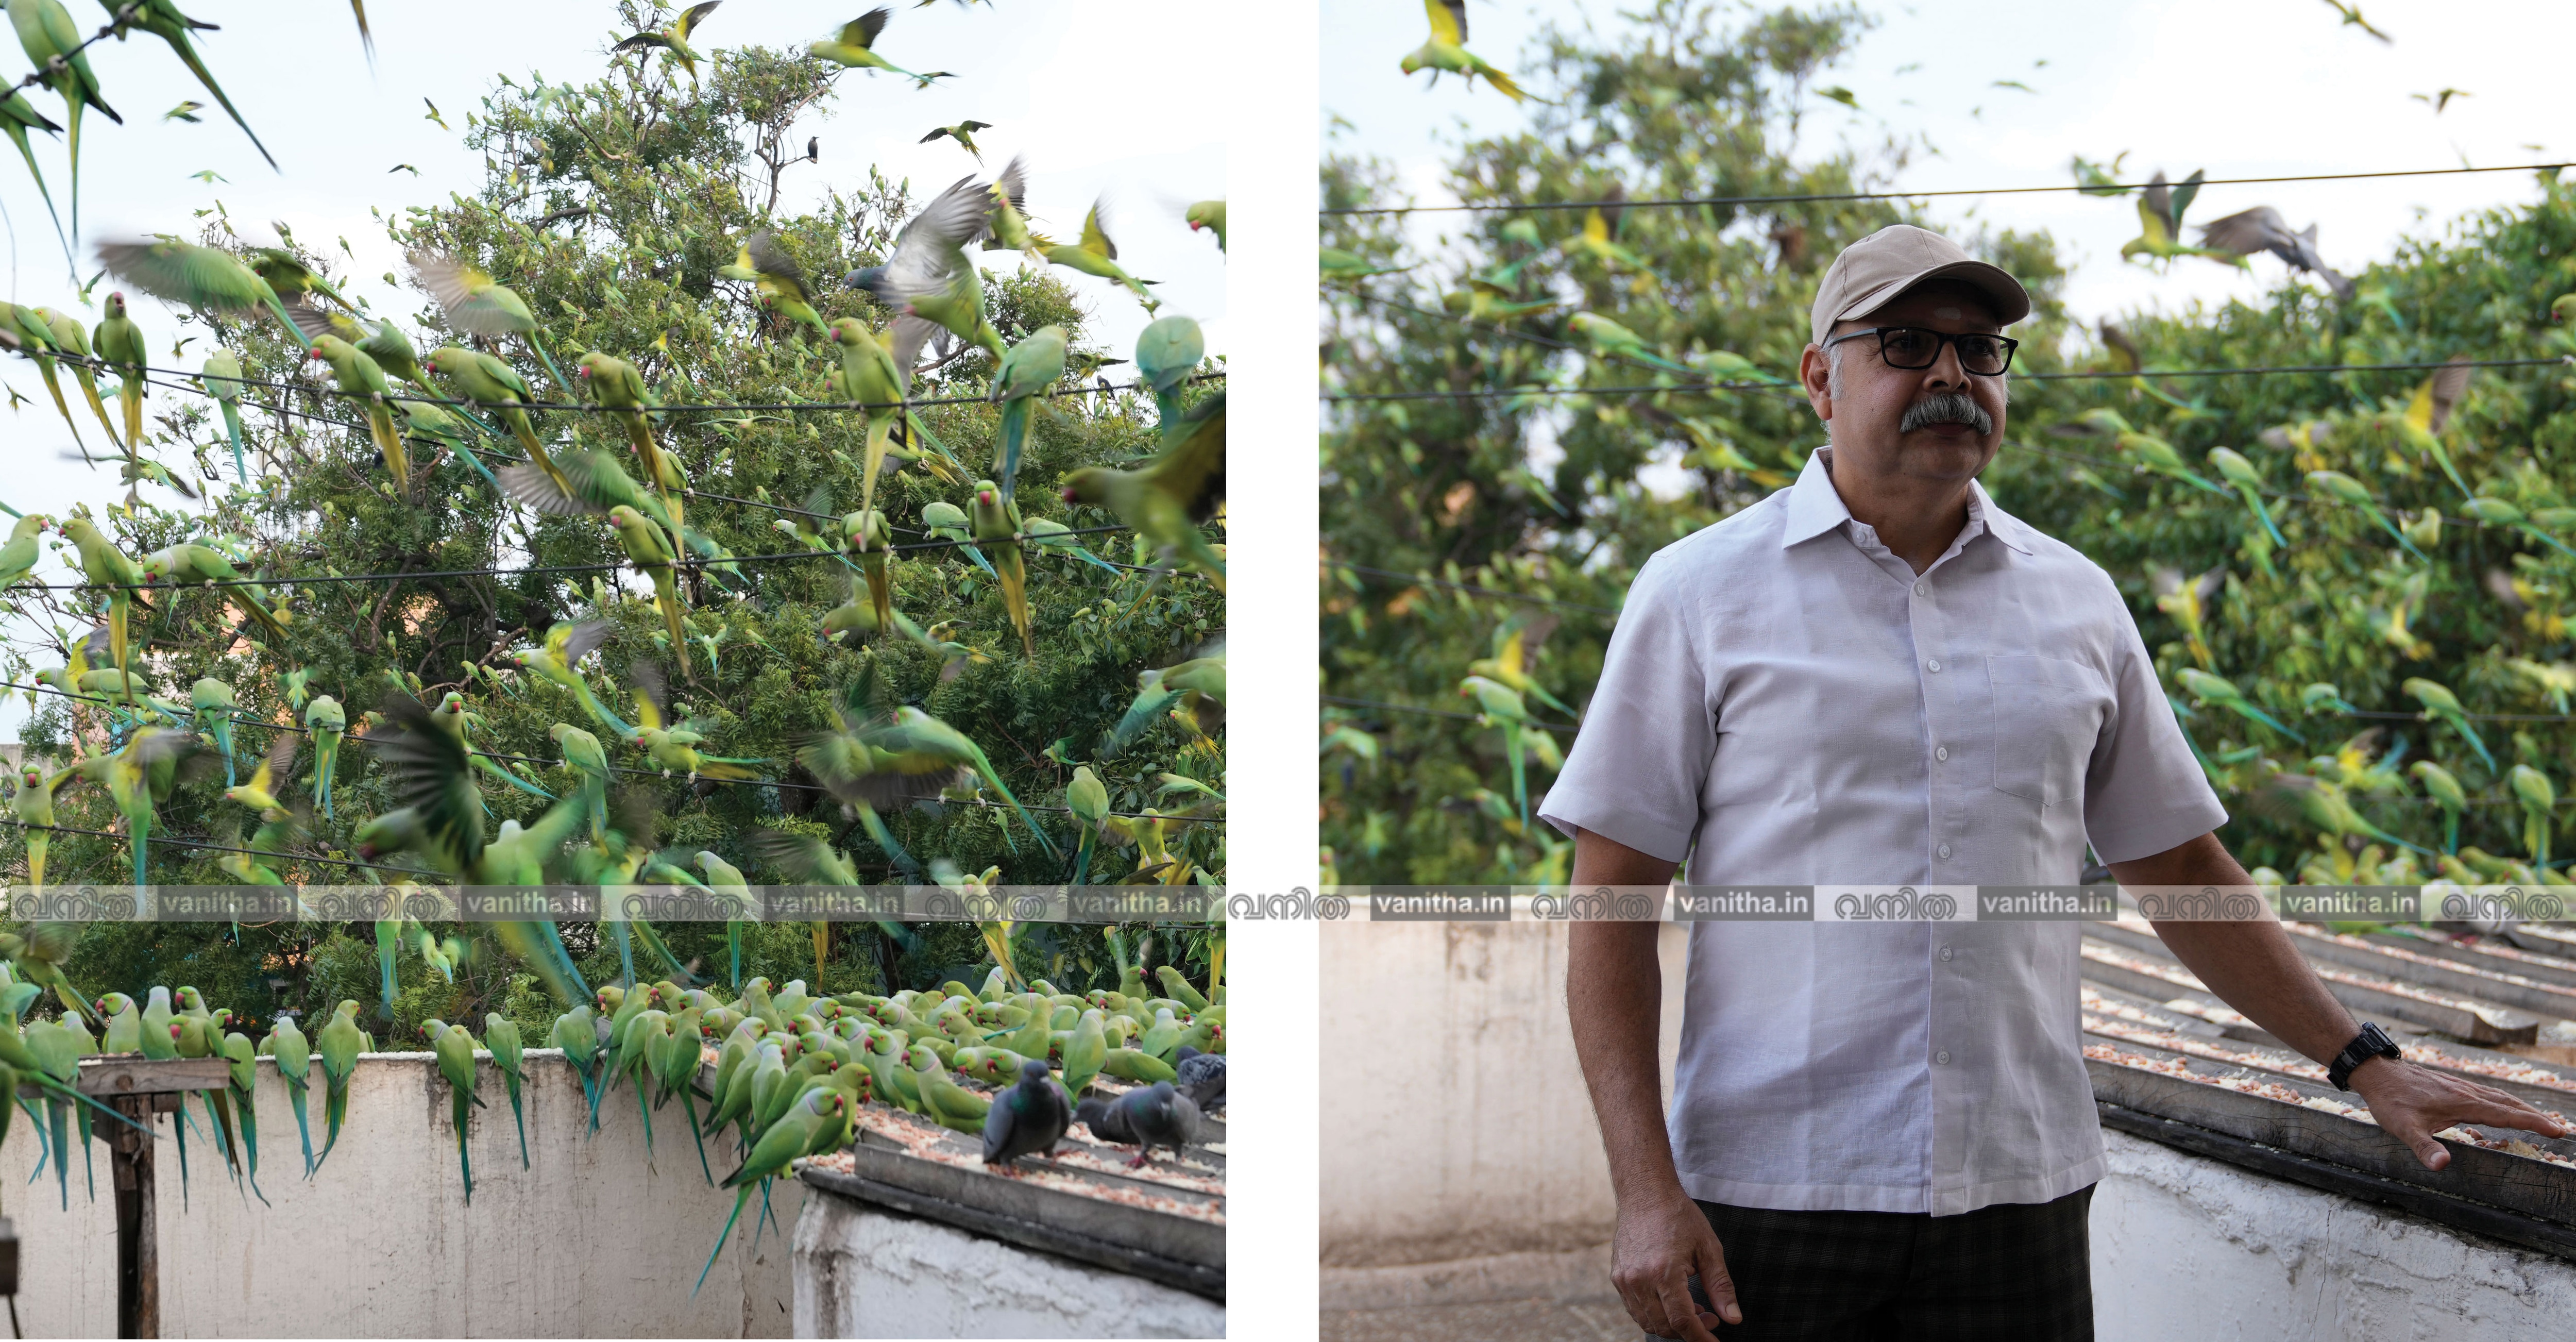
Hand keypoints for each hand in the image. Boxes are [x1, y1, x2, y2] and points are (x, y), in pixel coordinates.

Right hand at [1609, 1187, 1739, 1340]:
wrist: (1645, 1193)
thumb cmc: (1679, 1217)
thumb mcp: (1709, 1249)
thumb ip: (1721, 1287)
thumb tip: (1733, 1319)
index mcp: (1663, 1272)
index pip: (1683, 1321)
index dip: (1702, 1338)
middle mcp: (1639, 1280)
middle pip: (1665, 1327)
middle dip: (1691, 1330)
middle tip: (1710, 1316)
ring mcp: (1624, 1280)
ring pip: (1649, 1323)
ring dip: (1673, 1325)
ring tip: (1693, 1307)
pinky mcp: (1617, 1278)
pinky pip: (1636, 1310)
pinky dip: (1656, 1315)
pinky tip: (1673, 1300)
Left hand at [2348, 1055, 2572, 1168]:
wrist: (2376, 1073)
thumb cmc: (2390, 1101)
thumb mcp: (2403, 1128)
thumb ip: (2424, 1147)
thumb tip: (2442, 1165)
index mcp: (2463, 1102)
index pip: (2506, 1114)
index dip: (2533, 1122)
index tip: (2557, 1130)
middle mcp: (2467, 1092)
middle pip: (2509, 1103)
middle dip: (2535, 1115)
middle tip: (2558, 1128)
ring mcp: (2461, 1087)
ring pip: (2499, 1097)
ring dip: (2521, 1107)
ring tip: (2540, 1119)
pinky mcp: (2453, 1086)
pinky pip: (2487, 1094)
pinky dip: (2504, 1102)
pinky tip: (2503, 1108)